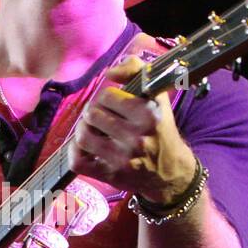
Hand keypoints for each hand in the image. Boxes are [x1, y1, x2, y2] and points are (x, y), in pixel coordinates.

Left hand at [68, 56, 197, 204]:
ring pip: (82, 136)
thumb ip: (136, 70)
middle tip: (102, 119)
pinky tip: (86, 148)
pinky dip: (75, 151)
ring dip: (84, 130)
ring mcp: (122, 159)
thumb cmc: (160, 130)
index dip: (107, 98)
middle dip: (94, 113)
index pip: (107, 96)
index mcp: (148, 115)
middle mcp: (136, 138)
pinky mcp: (111, 176)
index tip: (114, 106)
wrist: (171, 173)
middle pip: (92, 114)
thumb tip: (109, 72)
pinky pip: (77, 160)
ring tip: (94, 131)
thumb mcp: (157, 96)